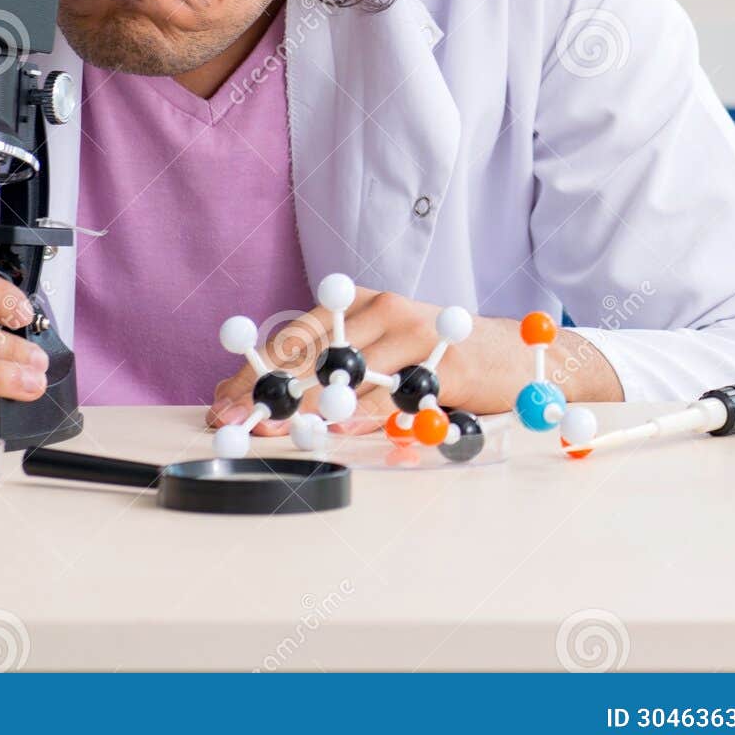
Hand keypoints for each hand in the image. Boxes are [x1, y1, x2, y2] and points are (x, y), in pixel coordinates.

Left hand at [206, 286, 619, 434]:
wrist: (511, 355)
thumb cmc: (432, 362)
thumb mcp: (373, 358)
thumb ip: (321, 373)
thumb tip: (250, 397)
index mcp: (355, 303)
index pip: (293, 335)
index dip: (254, 370)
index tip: (224, 403)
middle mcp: (378, 308)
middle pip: (310, 351)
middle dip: (268, 389)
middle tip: (239, 422)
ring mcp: (413, 330)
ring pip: (346, 372)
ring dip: (305, 406)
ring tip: (273, 430)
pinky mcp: (443, 361)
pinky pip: (392, 394)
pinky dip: (362, 416)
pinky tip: (336, 432)